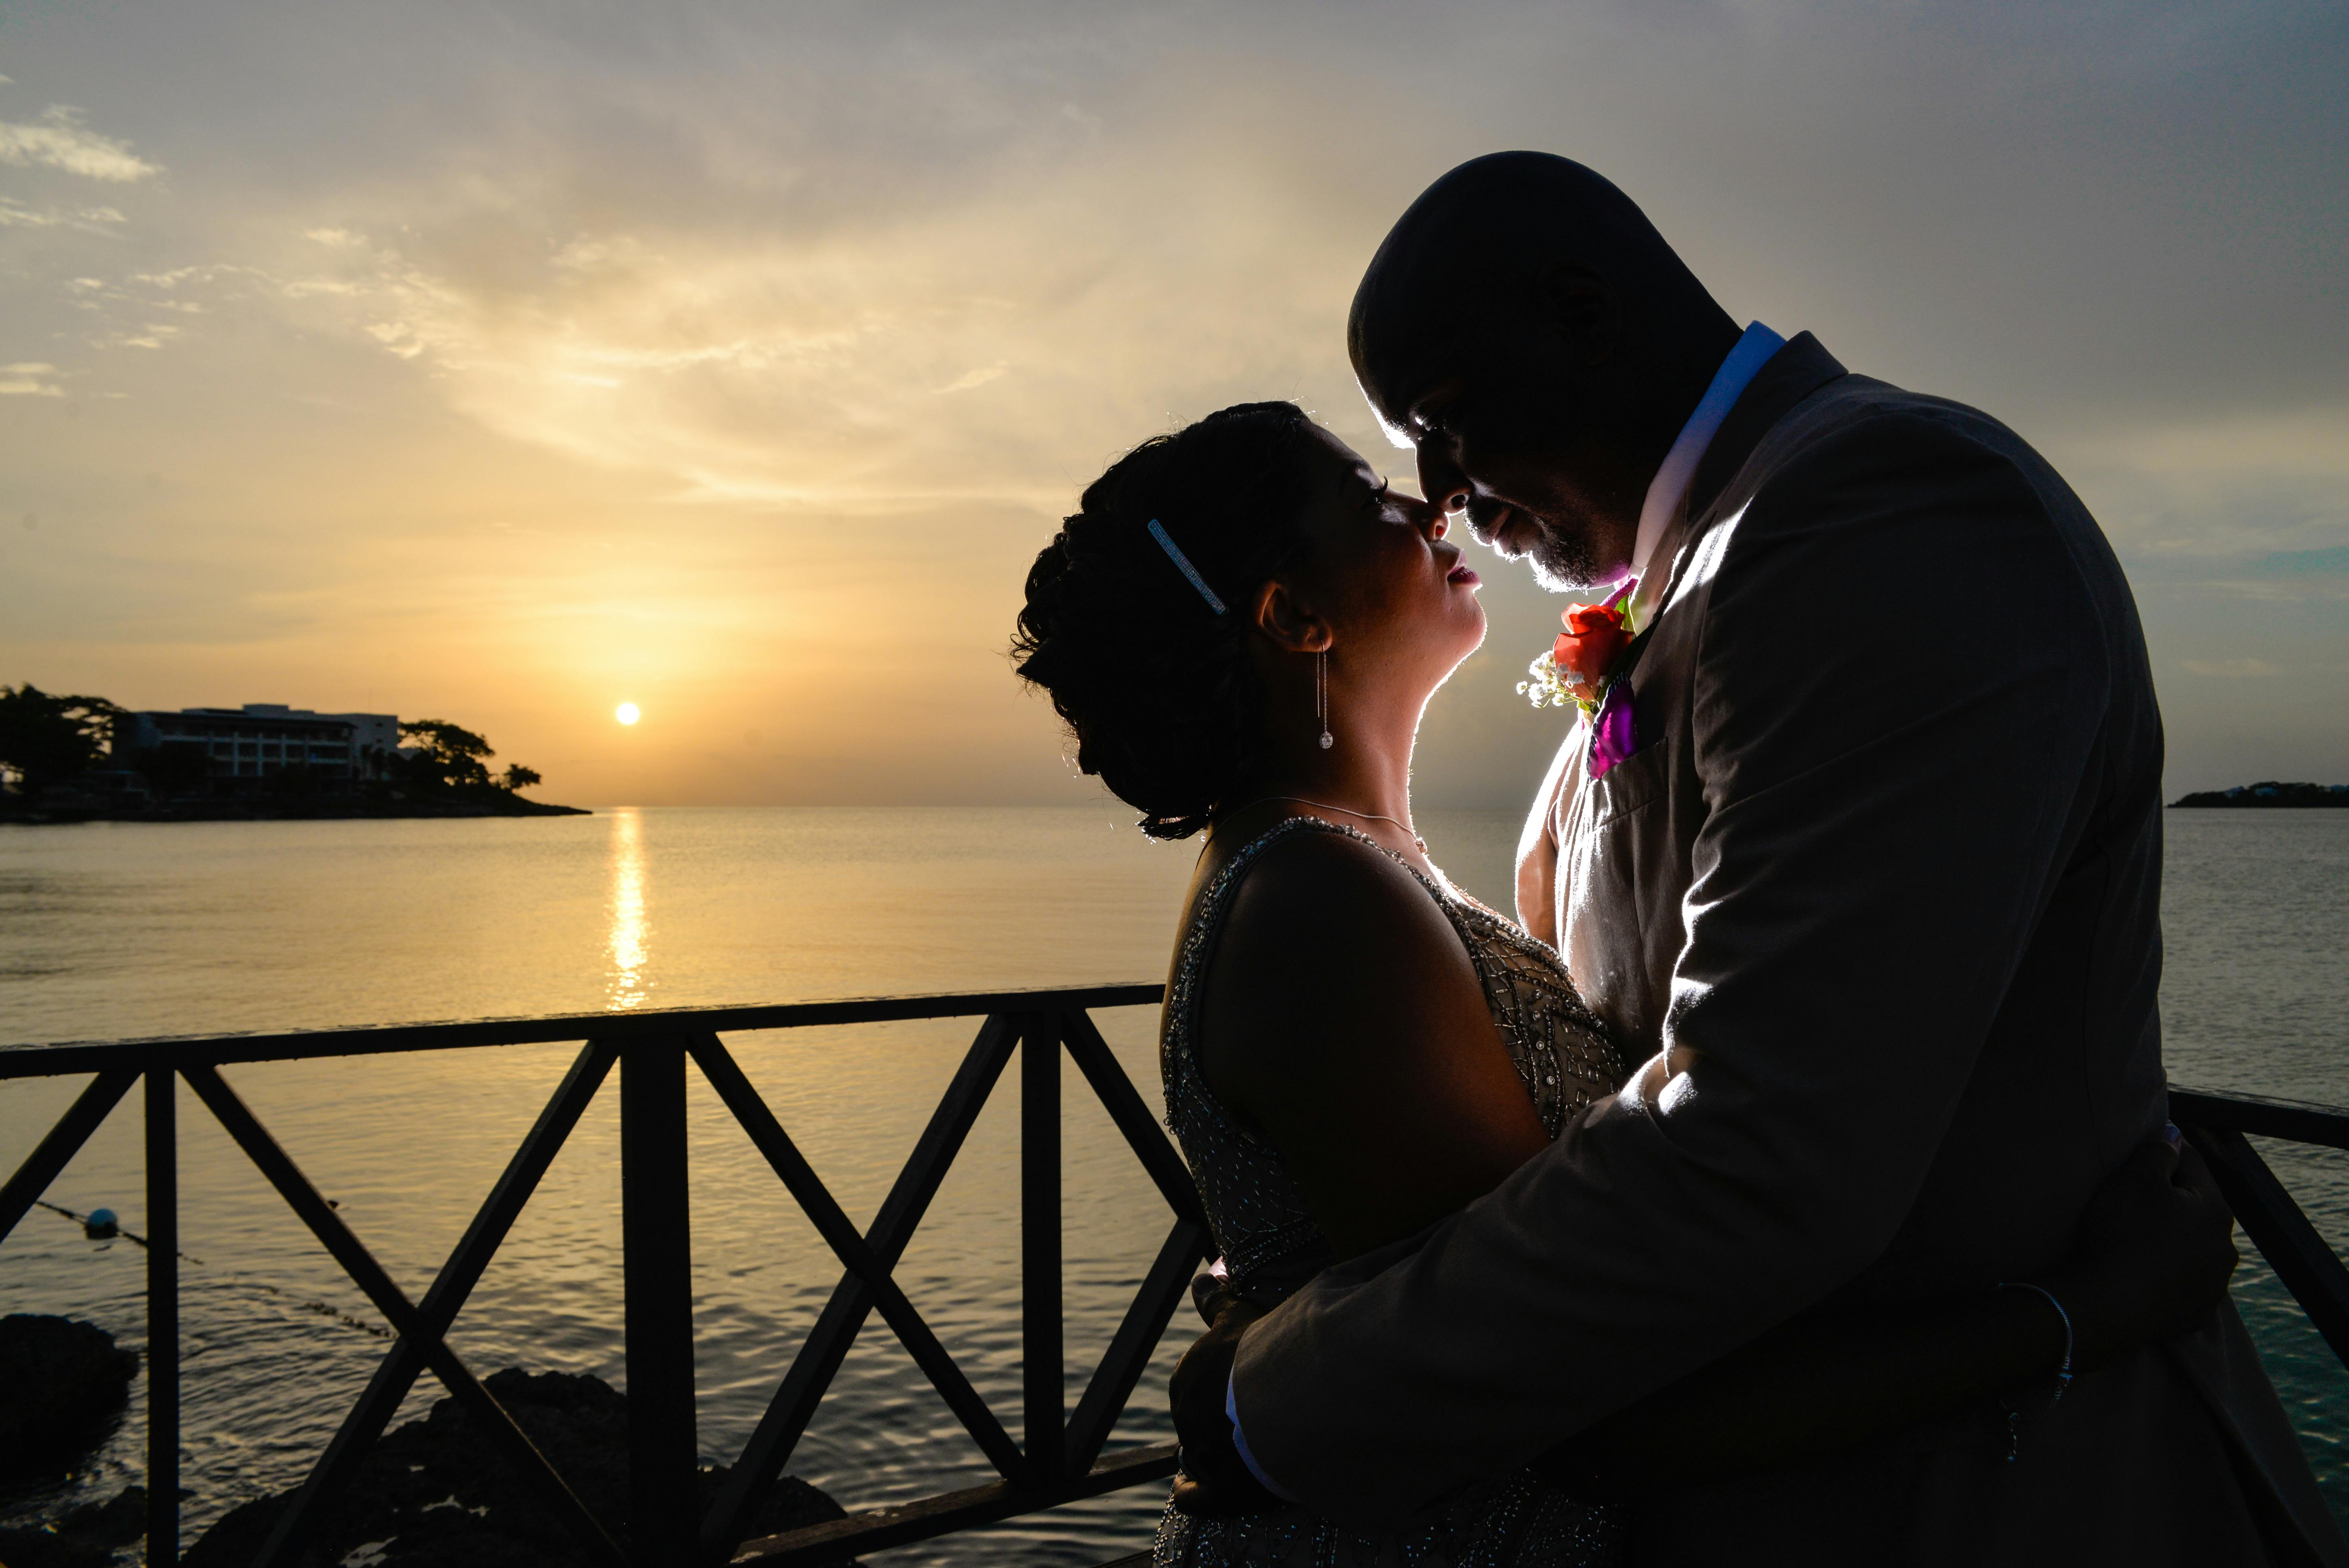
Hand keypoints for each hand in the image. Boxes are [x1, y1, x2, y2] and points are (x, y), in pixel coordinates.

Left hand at [1167, 1281, 1281, 1516]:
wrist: (1282, 1393)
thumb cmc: (1260, 1350)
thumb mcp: (1236, 1316)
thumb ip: (1216, 1300)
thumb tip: (1200, 1277)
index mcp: (1187, 1382)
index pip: (1198, 1391)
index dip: (1219, 1392)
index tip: (1241, 1392)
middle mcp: (1186, 1420)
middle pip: (1200, 1425)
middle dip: (1219, 1424)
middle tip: (1250, 1423)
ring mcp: (1203, 1457)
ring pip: (1202, 1459)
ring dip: (1215, 1457)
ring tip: (1240, 1455)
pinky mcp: (1221, 1489)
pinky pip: (1195, 1499)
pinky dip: (1194, 1495)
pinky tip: (1191, 1492)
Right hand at [2040, 1131, 2237, 1371]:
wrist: (2109, 1305)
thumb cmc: (2122, 1233)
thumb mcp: (2135, 1179)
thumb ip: (2158, 1152)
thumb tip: (2174, 1135)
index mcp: (2215, 1211)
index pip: (2193, 1165)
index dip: (2167, 1153)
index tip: (2143, 1151)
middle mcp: (2225, 1248)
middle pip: (2197, 1209)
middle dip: (2173, 1199)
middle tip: (2136, 1197)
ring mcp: (2213, 1285)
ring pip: (2194, 1248)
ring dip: (2175, 1238)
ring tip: (2139, 1237)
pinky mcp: (2195, 1313)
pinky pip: (2184, 1282)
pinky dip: (2169, 1272)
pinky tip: (2144, 1270)